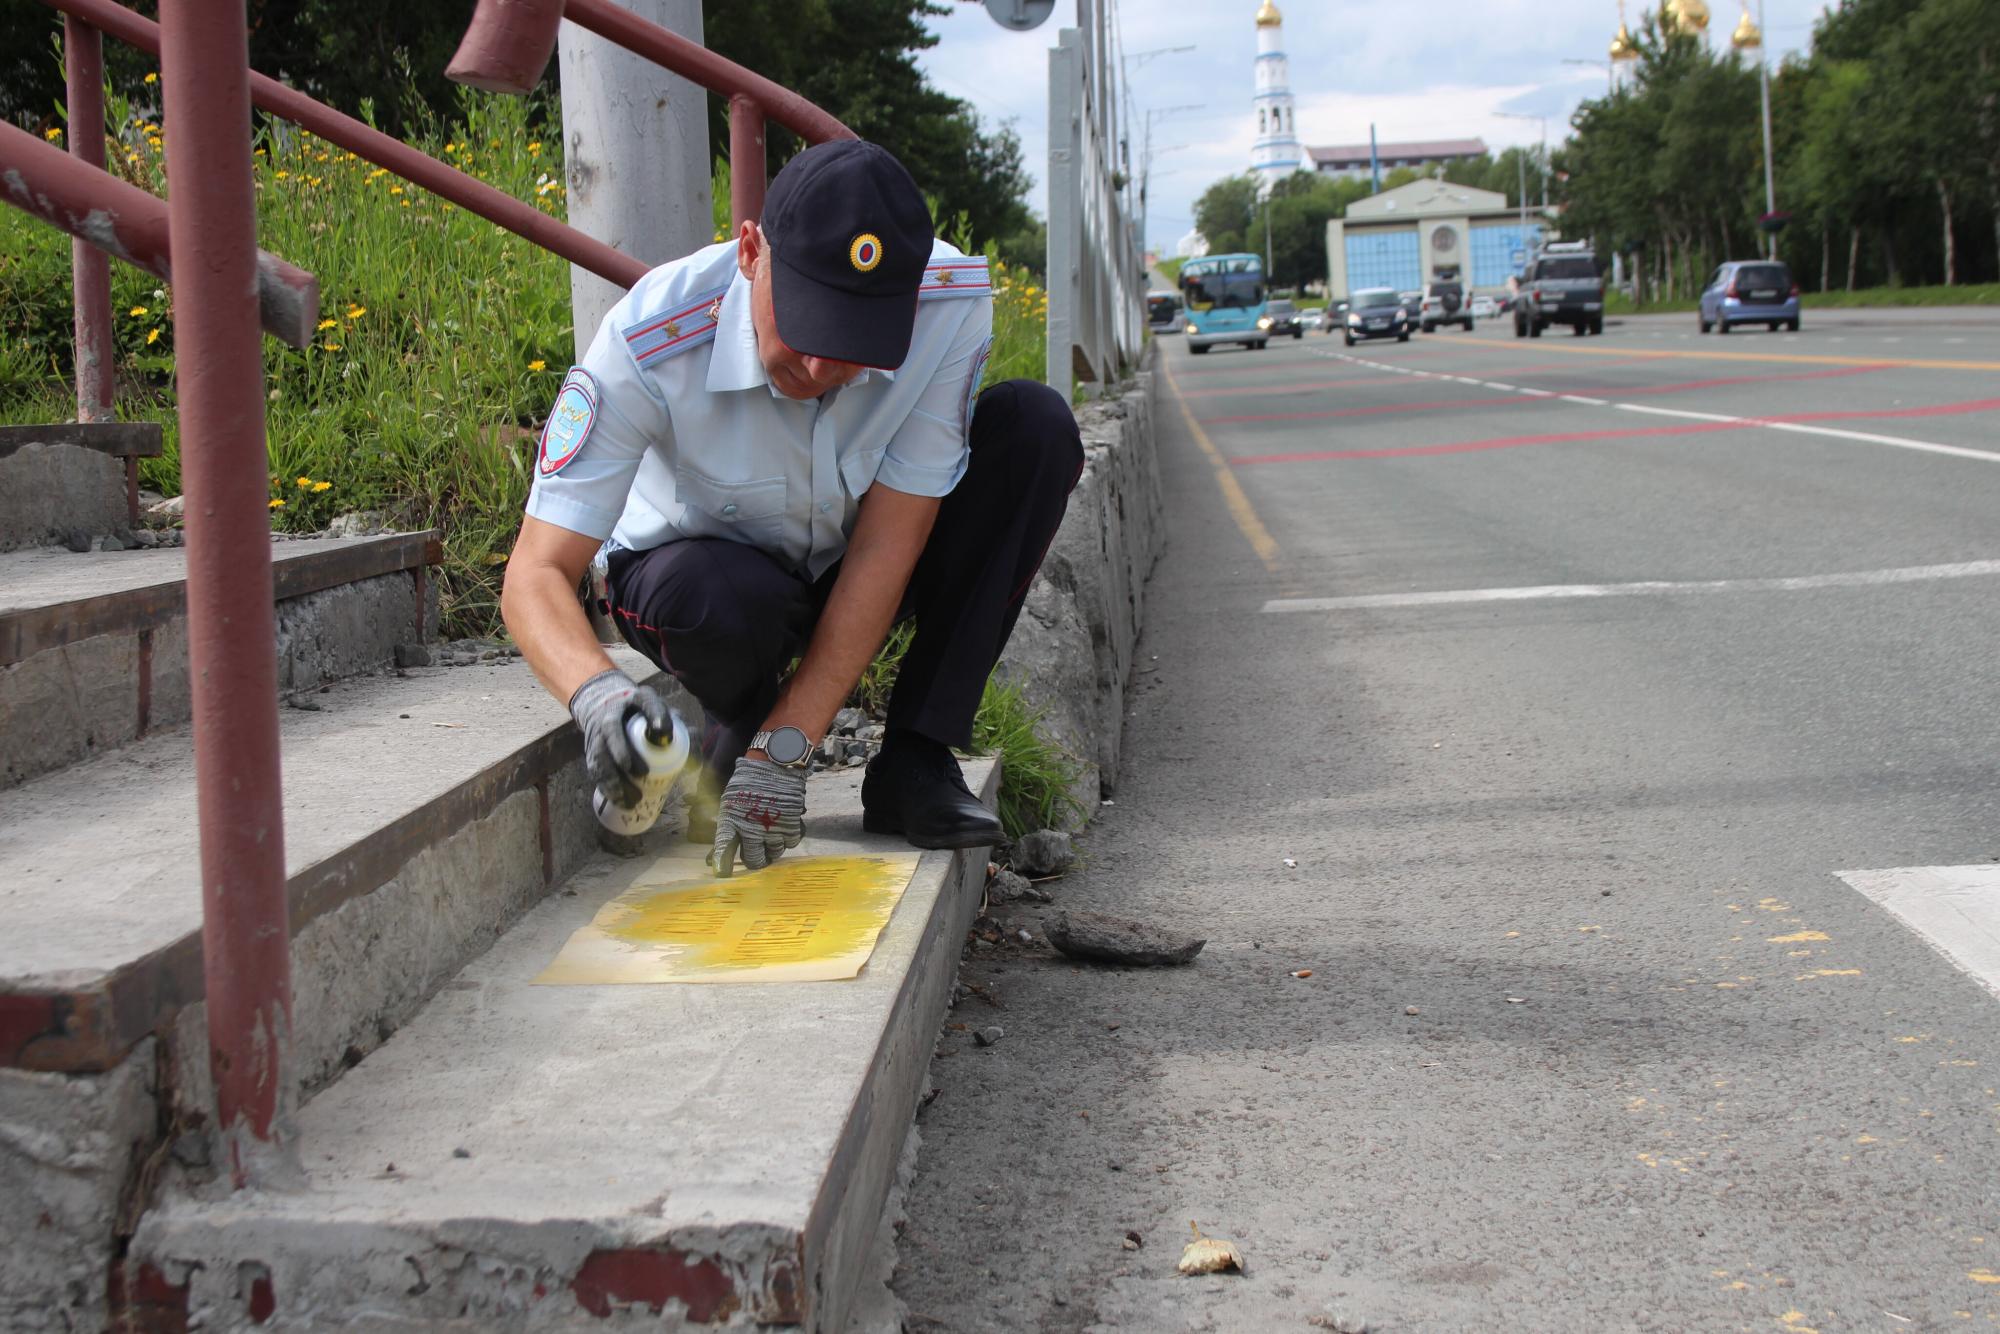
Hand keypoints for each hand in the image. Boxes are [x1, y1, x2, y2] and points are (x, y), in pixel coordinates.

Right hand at [568, 668, 672, 808]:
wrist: (605, 706)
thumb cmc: (643, 715)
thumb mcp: (664, 715)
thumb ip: (682, 730)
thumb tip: (696, 756)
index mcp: (637, 700)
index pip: (646, 702)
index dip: (655, 715)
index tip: (664, 731)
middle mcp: (612, 714)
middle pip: (613, 732)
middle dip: (625, 753)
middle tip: (643, 772)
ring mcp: (598, 733)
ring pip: (600, 755)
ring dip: (614, 778)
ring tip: (633, 798)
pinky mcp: (591, 750)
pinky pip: (595, 769)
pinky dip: (606, 787)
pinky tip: (619, 801)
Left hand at [710, 757, 806, 876]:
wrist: (775, 765)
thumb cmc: (749, 783)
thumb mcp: (730, 803)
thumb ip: (727, 829)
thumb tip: (714, 858)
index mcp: (731, 820)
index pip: (724, 849)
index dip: (722, 864)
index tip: (722, 875)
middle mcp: (751, 829)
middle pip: (753, 860)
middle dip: (754, 859)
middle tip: (755, 853)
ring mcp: (772, 829)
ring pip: (773, 853)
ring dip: (771, 848)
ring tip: (770, 835)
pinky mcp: (791, 826)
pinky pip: (789, 844)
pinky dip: (787, 838)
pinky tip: (783, 826)